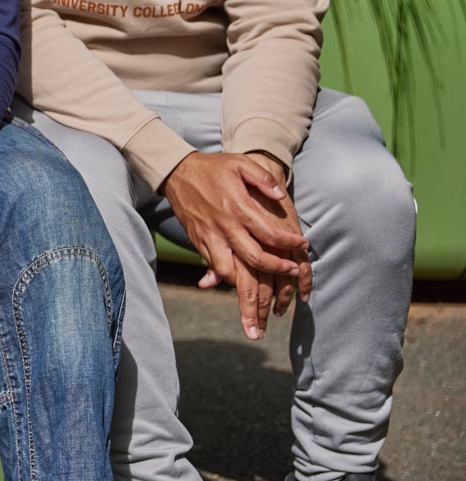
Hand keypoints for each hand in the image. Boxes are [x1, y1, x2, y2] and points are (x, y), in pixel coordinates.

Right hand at [159, 151, 308, 339]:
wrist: (177, 172)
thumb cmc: (213, 168)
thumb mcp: (240, 164)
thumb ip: (263, 179)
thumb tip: (280, 196)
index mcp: (238, 208)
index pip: (270, 234)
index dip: (290, 244)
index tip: (304, 247)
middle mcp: (225, 227)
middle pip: (254, 260)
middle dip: (277, 274)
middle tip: (292, 281)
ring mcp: (210, 237)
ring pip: (231, 272)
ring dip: (247, 293)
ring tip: (258, 316)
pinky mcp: (199, 241)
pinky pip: (216, 267)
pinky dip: (228, 281)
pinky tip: (239, 295)